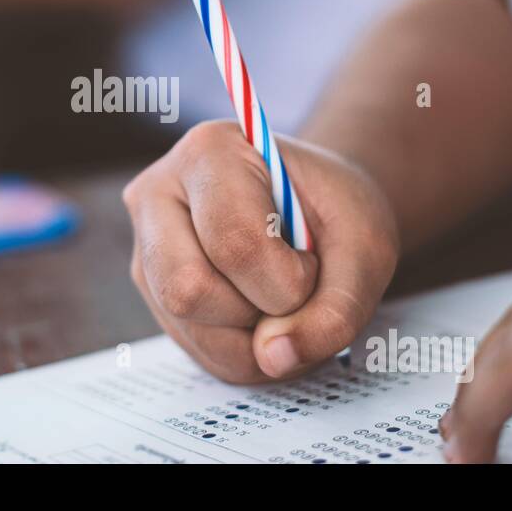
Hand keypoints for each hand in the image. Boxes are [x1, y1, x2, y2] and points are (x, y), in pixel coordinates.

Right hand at [122, 120, 398, 382]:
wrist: (317, 209)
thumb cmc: (338, 213)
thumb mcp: (365, 250)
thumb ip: (336, 308)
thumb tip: (273, 358)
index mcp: (210, 151)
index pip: (235, 243)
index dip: (288, 280)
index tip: (315, 262)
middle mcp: (159, 192)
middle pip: (187, 288)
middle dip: (259, 310)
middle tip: (294, 285)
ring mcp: (145, 243)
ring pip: (187, 324)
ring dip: (252, 337)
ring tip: (279, 299)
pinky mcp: (150, 286)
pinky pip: (193, 347)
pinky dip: (242, 350)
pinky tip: (262, 313)